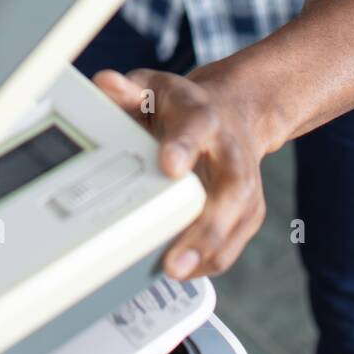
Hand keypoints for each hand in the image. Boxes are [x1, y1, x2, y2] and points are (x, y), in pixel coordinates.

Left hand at [94, 63, 266, 280]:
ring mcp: (245, 183)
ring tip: (175, 271)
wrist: (233, 112)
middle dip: (207, 224)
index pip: (196, 128)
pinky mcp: (249, 210)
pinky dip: (210, 260)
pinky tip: (185, 270)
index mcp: (203, 115)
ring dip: (208, 251)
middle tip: (175, 256)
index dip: (183, 146)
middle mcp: (230, 150)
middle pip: (230, 188)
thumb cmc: (182, 105)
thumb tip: (105, 83)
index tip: (170, 167)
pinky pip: (233, 242)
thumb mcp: (153, 86)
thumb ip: (127, 89)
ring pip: (236, 221)